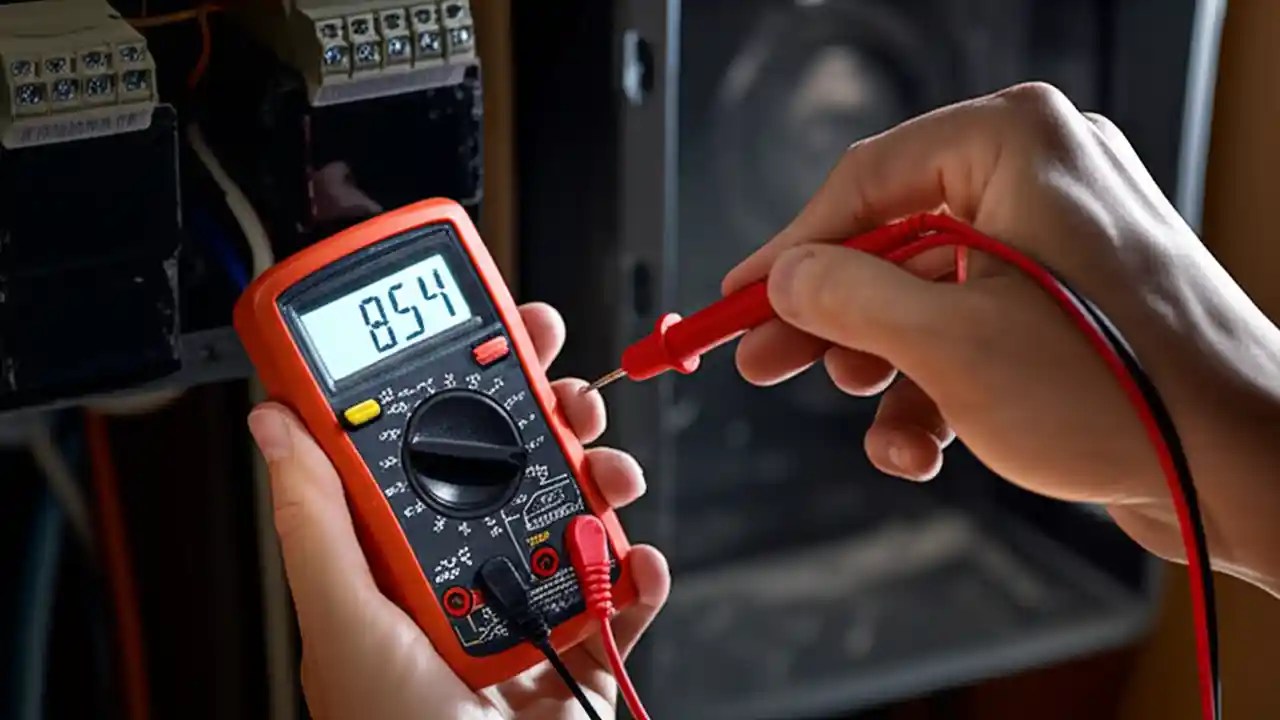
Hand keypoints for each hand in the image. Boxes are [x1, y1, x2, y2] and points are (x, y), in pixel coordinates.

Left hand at [247, 302, 669, 718]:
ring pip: (576, 512)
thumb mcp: (344, 623)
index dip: (461, 378)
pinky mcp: (580, 648)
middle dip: (551, 413)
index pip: (429, 442)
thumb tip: (275, 422)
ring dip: (603, 480)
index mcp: (401, 553)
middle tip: (570, 385)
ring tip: (610, 477)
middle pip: (515, 463)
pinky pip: (621, 593)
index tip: (494, 328)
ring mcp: (527, 604)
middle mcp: (466, 568)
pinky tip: (637, 563)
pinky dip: (640, 574)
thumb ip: (318, 523)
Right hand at [723, 82, 1279, 593]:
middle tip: (766, 359)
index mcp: (1014, 144)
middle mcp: (1038, 180)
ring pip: (927, 299)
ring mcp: (1056, 246)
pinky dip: (940, 390)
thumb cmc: (1124, 387)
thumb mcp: (945, 341)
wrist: (1249, 468)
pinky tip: (924, 448)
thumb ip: (845, 297)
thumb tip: (784, 278)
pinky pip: (973, 332)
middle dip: (830, 317)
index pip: (865, 181)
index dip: (789, 247)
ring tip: (876, 425)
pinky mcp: (1067, 308)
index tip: (738, 297)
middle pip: (890, 241)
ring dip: (889, 372)